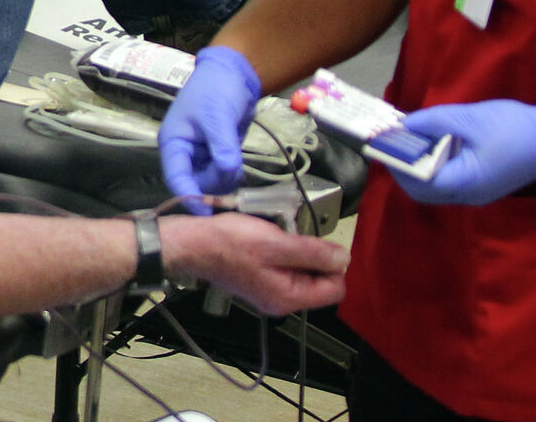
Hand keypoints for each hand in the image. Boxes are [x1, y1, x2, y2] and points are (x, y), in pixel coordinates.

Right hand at [158, 46, 262, 213]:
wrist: (234, 74)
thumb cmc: (216, 89)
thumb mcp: (217, 116)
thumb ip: (222, 147)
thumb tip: (229, 172)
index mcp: (174, 142)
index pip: (176, 177)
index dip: (189, 197)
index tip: (206, 213)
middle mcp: (184, 153)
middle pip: (196, 184)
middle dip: (215, 182)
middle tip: (232, 168)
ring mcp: (200, 155)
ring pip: (211, 183)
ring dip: (225, 178)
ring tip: (235, 160)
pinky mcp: (216, 155)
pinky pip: (222, 175)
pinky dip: (232, 173)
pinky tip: (238, 161)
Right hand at [160, 214, 348, 317]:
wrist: (191, 243)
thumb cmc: (231, 243)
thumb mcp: (276, 244)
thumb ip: (313, 253)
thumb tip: (345, 258)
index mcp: (289, 298)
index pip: (335, 289)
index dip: (334, 264)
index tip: (319, 242)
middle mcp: (282, 301)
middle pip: (319, 281)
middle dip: (313, 255)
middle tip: (292, 235)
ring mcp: (269, 292)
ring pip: (301, 272)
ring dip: (296, 251)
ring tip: (277, 234)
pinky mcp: (259, 280)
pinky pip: (284, 268)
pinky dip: (282, 251)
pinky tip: (268, 237)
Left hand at [393, 99, 535, 205]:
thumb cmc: (514, 129)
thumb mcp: (468, 118)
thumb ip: (431, 122)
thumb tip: (402, 125)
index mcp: (463, 183)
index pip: (416, 182)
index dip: (396, 163)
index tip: (381, 143)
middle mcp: (468, 196)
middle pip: (422, 190)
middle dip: (404, 167)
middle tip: (393, 141)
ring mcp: (477, 193)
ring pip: (436, 186)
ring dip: (420, 165)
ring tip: (409, 139)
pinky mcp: (483, 184)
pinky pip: (450, 179)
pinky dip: (436, 164)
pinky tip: (432, 142)